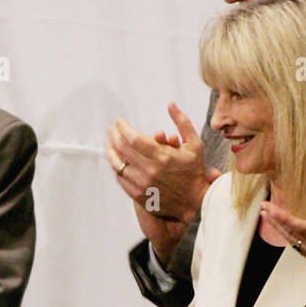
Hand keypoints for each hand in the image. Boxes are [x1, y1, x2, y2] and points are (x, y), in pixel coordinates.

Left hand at [107, 103, 220, 262]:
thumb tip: (170, 104)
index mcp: (162, 156)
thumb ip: (182, 122)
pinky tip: (117, 161)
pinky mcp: (140, 196)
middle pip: (123, 149)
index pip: (133, 138)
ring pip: (118, 165)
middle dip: (114, 136)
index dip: (123, 128)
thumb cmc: (196, 172)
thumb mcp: (195, 144)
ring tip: (109, 143)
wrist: (196, 202)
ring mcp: (143, 184)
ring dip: (111, 151)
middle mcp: (150, 170)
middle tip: (112, 129)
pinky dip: (117, 168)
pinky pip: (122, 180)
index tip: (120, 122)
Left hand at [262, 186, 305, 306]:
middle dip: (275, 219)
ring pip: (292, 241)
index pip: (299, 226)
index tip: (269, 208)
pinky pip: (298, 247)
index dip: (282, 217)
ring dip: (279, 228)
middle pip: (290, 233)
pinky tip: (284, 231)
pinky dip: (289, 237)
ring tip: (268, 217)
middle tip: (262, 206)